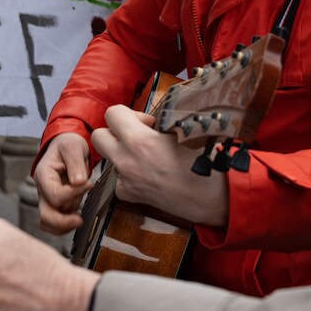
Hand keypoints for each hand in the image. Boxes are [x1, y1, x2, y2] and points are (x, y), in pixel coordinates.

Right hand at [32, 132, 91, 234]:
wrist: (67, 145)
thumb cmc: (68, 144)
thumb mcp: (73, 146)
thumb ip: (75, 163)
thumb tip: (78, 182)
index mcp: (44, 175)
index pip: (55, 195)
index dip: (73, 193)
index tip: (89, 184)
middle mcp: (43, 190)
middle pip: (46, 216)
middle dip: (63, 222)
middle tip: (80, 220)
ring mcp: (48, 199)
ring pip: (51, 222)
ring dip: (66, 223)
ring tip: (80, 217)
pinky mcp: (56, 204)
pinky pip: (56, 223)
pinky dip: (65, 226)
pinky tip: (77, 218)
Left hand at [94, 104, 228, 226]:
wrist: (212, 196)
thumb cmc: (204, 161)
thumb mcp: (184, 131)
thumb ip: (161, 125)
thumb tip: (153, 121)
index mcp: (139, 140)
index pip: (112, 113)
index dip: (129, 114)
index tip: (147, 123)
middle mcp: (126, 160)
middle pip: (98, 136)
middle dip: (115, 132)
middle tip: (138, 136)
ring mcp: (127, 180)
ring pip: (108, 159)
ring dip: (121, 153)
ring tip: (145, 156)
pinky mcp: (131, 196)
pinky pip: (118, 181)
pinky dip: (128, 177)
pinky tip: (147, 175)